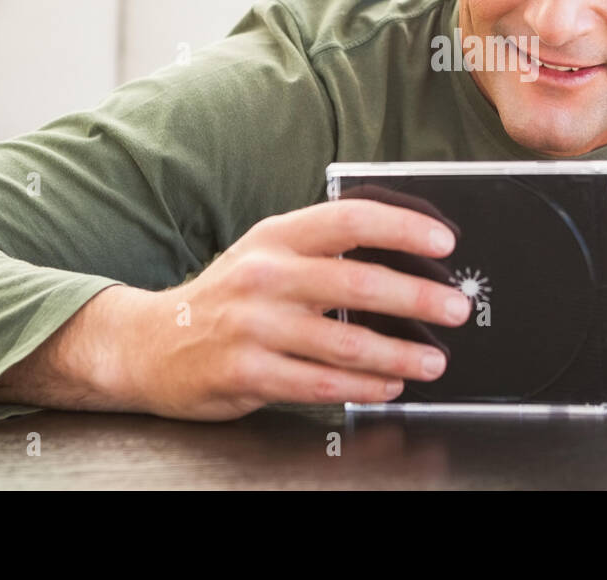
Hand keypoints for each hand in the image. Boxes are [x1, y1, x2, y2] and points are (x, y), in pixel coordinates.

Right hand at [107, 199, 471, 419]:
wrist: (149, 342)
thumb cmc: (226, 296)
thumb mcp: (267, 252)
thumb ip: (324, 249)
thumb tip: (405, 252)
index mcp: (277, 237)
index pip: (350, 219)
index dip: (403, 226)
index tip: (444, 241)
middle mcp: (265, 275)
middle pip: (357, 282)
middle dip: (418, 297)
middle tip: (456, 308)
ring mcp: (253, 326)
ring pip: (344, 342)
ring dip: (400, 353)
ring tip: (434, 360)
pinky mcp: (246, 372)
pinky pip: (320, 382)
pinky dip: (363, 386)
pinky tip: (389, 386)